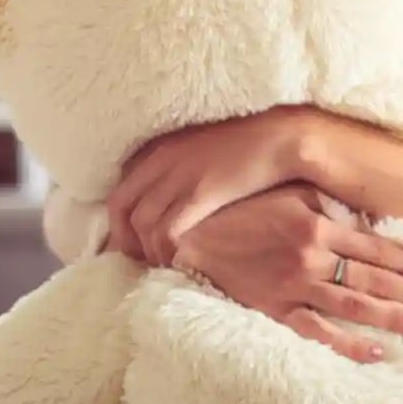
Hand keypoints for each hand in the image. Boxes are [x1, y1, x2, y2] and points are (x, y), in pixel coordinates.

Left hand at [107, 106, 317, 263]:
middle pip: (122, 210)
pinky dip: (169, 251)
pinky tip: (183, 261)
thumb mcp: (204, 153)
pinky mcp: (200, 192)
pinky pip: (168, 231)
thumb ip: (181, 170)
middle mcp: (162, 160)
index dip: (120, 227)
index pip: (120, 193)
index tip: (134, 247)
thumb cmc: (251, 147)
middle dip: (127, 244)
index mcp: (161, 150)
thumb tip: (169, 201)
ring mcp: (179, 176)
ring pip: (143, 225)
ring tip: (166, 266)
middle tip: (144, 264)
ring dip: (150, 252)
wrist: (282, 137)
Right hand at [124, 183, 402, 362]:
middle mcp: (314, 257)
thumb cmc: (243, 205)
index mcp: (320, 225)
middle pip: (375, 280)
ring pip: (355, 308)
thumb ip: (328, 203)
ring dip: (392, 318)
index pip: (378, 248)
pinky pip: (319, 332)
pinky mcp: (276, 309)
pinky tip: (375, 352)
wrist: (193, 232)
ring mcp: (295, 286)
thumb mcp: (290, 192)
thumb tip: (363, 218)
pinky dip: (349, 345)